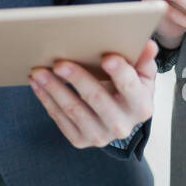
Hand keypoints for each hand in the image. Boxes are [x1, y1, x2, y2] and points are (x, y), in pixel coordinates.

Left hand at [29, 40, 158, 148]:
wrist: (118, 118)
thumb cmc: (129, 89)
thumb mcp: (142, 76)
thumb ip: (144, 60)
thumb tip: (148, 45)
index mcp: (141, 107)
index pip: (130, 87)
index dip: (120, 72)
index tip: (107, 57)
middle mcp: (122, 126)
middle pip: (97, 98)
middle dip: (77, 79)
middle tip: (59, 63)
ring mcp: (100, 136)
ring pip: (74, 110)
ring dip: (54, 89)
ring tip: (39, 72)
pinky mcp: (80, 140)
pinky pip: (60, 119)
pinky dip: (47, 100)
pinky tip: (37, 85)